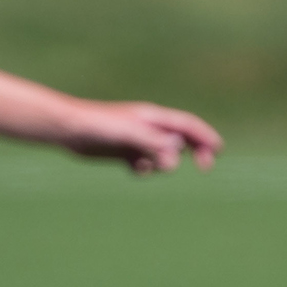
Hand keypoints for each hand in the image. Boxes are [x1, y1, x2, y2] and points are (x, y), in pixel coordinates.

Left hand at [62, 101, 221, 173]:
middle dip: (196, 151)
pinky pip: (145, 164)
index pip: (187, 125)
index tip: (218, 151)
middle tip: (206, 167)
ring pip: (164, 154)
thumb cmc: (99, 126)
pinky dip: (145, 169)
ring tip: (148, 164)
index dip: (205, 136)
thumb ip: (154, 141)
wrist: (68, 129)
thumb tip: (179, 149)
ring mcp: (137, 140)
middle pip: (182, 139)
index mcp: (153, 118)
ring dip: (163, 163)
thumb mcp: (129, 133)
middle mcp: (149, 128)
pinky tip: (134, 168)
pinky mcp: (125, 151)